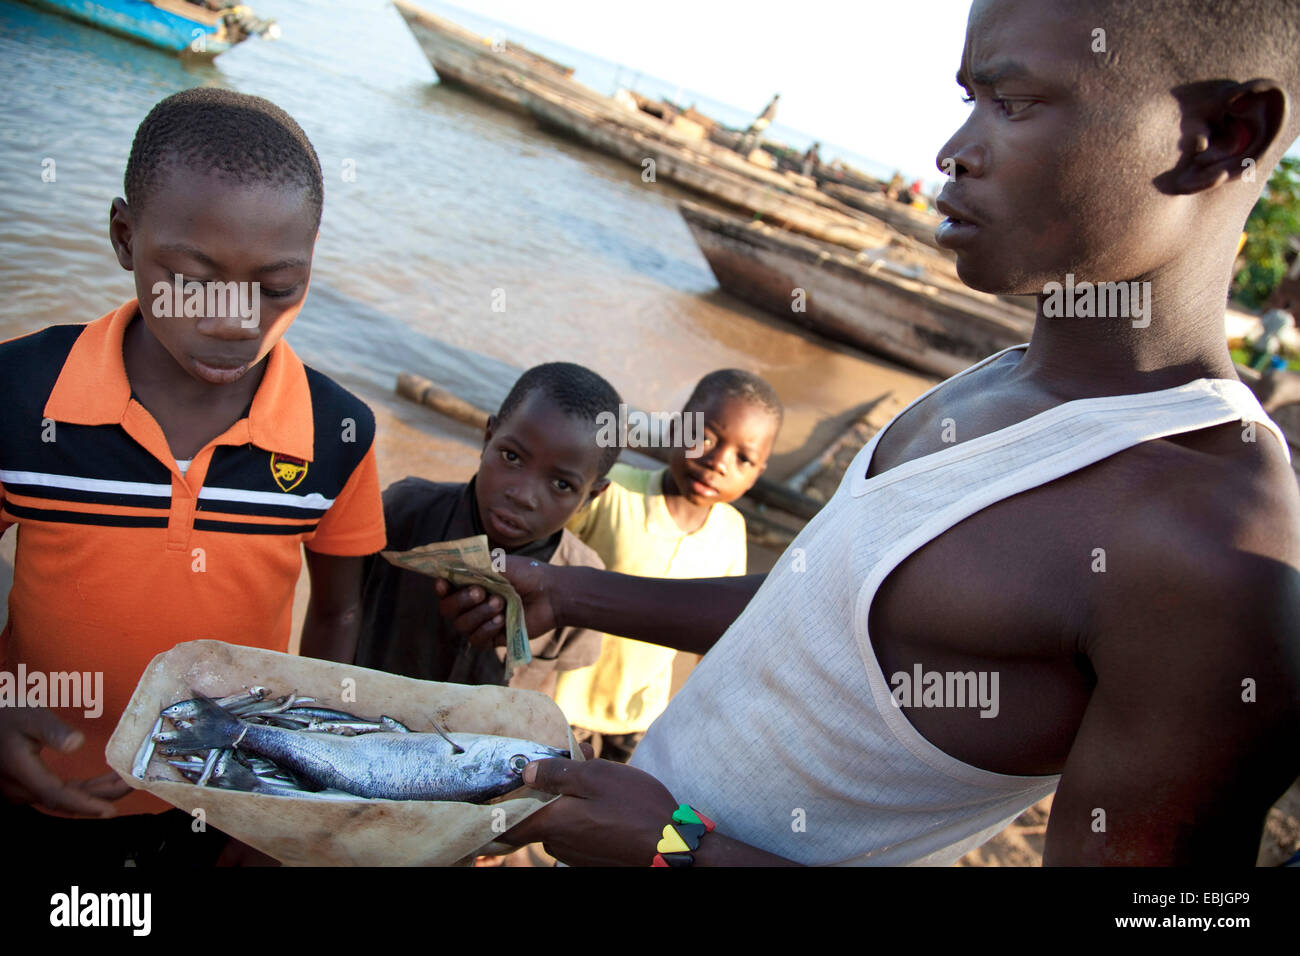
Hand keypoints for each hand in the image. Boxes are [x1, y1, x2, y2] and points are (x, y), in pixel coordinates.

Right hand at [0, 707, 128, 816]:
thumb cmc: (6, 714)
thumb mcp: (30, 716)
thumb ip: (53, 731)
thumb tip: (78, 743)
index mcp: (21, 773)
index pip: (58, 796)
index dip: (85, 805)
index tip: (110, 811)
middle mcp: (21, 789)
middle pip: (66, 801)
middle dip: (101, 797)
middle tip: (133, 785)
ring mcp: (23, 788)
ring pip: (64, 798)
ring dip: (95, 793)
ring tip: (125, 782)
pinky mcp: (29, 783)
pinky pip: (59, 792)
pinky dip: (83, 789)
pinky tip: (104, 783)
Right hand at [434, 555, 561, 647]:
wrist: (552, 593)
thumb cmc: (527, 574)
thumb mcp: (500, 564)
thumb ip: (474, 565)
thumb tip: (450, 564)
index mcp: (470, 583)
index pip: (444, 589)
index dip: (440, 588)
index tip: (443, 584)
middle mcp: (472, 604)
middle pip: (447, 609)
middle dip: (461, 600)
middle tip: (482, 592)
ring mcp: (481, 622)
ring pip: (461, 625)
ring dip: (479, 613)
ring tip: (501, 603)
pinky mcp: (493, 638)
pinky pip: (476, 640)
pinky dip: (486, 629)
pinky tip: (501, 620)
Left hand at [502, 756, 678, 865]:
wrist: (672, 847)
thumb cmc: (635, 808)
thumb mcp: (596, 777)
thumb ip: (556, 773)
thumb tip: (525, 773)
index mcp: (551, 824)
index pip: (505, 826)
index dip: (493, 810)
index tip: (488, 794)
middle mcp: (557, 844)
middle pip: (538, 814)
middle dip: (549, 786)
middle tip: (576, 757)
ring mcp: (576, 854)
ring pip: (561, 820)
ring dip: (571, 797)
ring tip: (598, 769)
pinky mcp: (593, 858)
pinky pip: (579, 830)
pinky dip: (585, 812)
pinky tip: (608, 797)